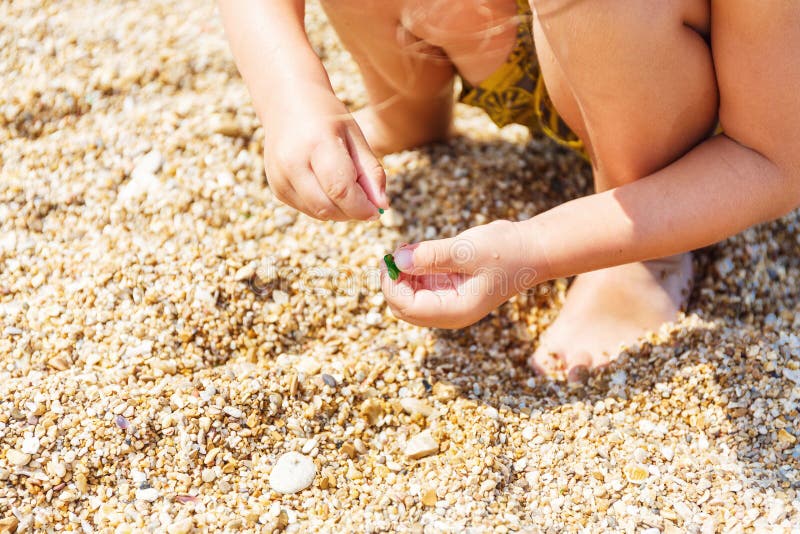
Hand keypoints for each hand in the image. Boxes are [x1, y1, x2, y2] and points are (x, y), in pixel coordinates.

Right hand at [263, 83, 387, 220]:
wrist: (286, 103)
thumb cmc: (327, 119)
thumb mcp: (356, 137)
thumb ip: (371, 172)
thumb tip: (382, 206)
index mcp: (316, 144)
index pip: (340, 189)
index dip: (361, 206)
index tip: (376, 210)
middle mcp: (292, 163)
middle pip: (328, 208)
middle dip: (352, 212)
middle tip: (366, 203)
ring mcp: (280, 178)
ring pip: (318, 213)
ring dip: (340, 211)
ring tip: (347, 188)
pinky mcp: (276, 188)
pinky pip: (308, 210)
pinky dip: (325, 206)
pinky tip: (327, 185)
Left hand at [380, 220, 544, 327]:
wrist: (530, 250)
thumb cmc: (505, 251)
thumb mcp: (467, 250)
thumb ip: (431, 256)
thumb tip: (398, 260)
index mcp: (455, 311)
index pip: (407, 308)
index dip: (391, 285)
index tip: (390, 258)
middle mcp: (449, 313)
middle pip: (403, 308)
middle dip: (393, 282)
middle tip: (396, 252)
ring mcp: (448, 303)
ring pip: (408, 297)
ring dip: (402, 275)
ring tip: (409, 248)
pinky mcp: (448, 290)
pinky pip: (419, 286)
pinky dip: (412, 270)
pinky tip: (416, 251)